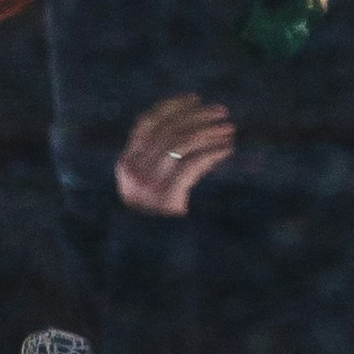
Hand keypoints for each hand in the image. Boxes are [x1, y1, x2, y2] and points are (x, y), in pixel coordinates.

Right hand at [114, 93, 236, 217]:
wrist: (149, 255)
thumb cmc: (154, 219)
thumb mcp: (149, 187)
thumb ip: (158, 160)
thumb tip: (191, 127)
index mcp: (125, 164)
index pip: (147, 123)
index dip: (171, 107)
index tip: (194, 98)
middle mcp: (133, 172)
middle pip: (168, 130)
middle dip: (196, 116)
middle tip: (221, 110)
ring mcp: (148, 184)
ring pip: (181, 144)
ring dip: (208, 132)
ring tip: (229, 128)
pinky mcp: (167, 196)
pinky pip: (193, 164)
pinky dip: (212, 153)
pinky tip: (226, 149)